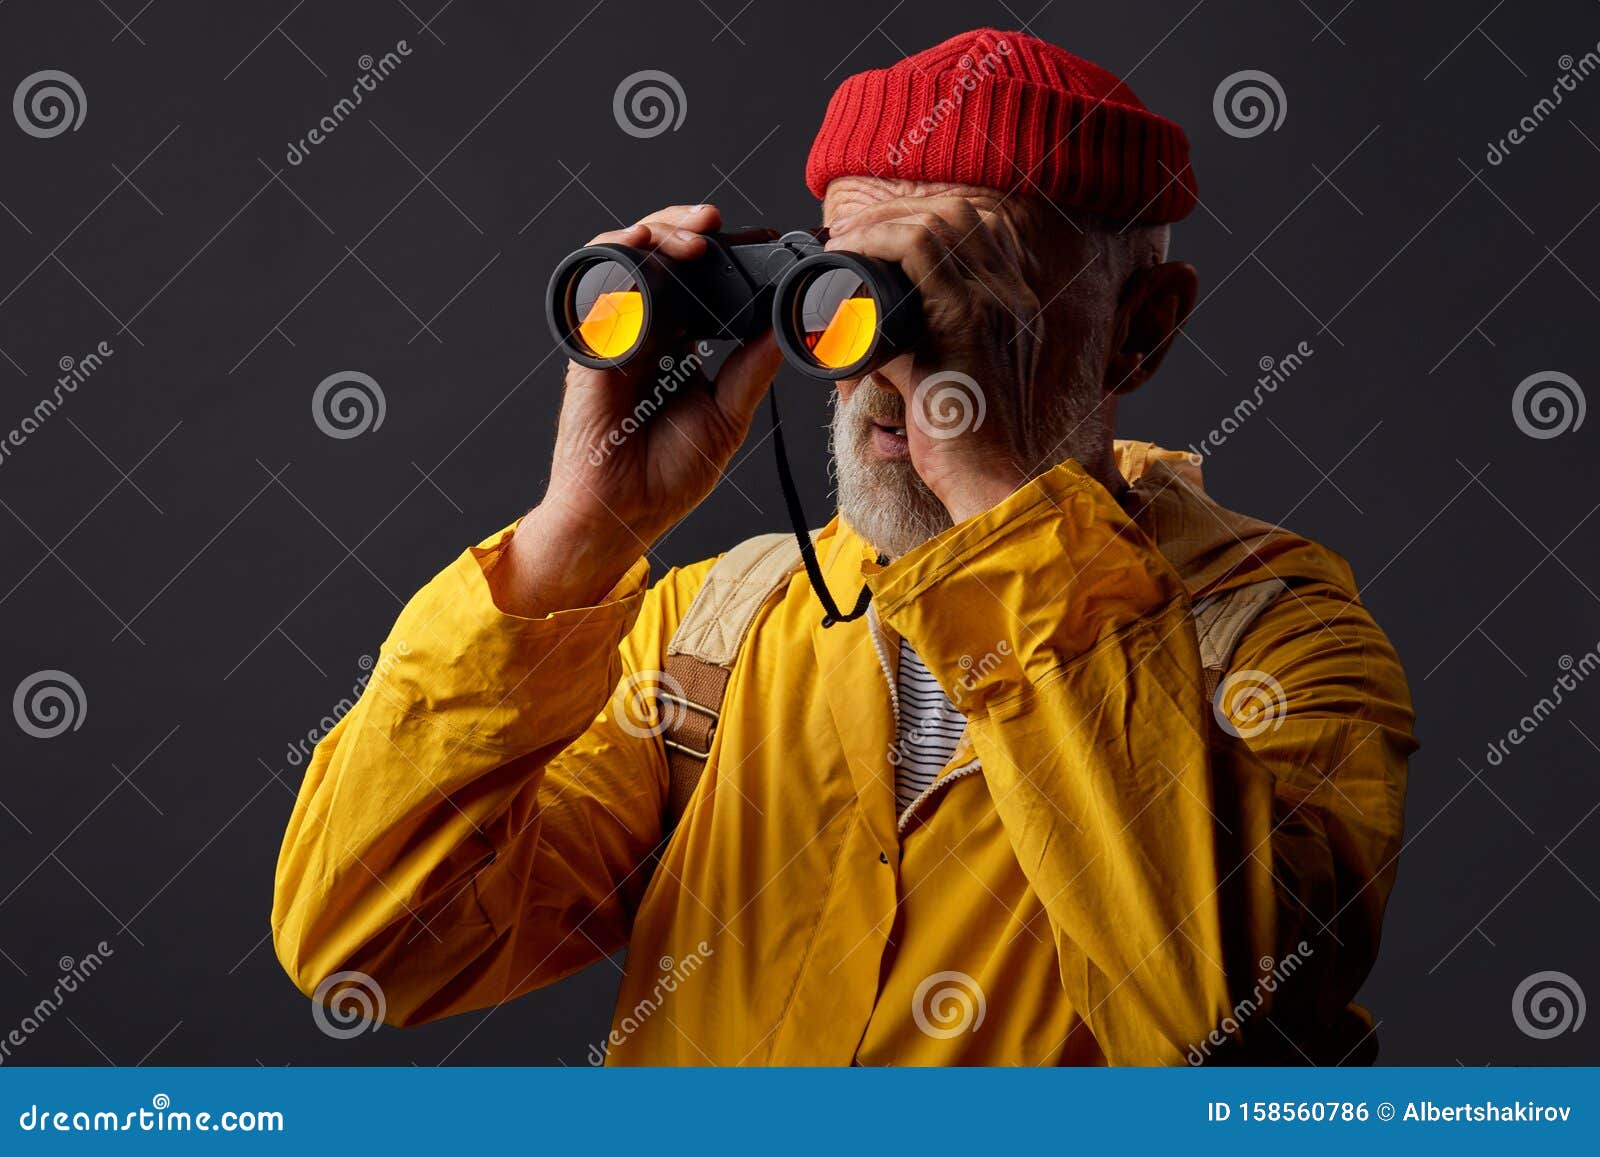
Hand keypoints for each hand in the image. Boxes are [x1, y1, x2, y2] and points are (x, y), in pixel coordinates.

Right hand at [496, 204, 781, 615]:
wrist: (623, 512)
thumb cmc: (666, 477)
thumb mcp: (726, 416)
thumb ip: (752, 370)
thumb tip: (785, 328)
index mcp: (675, 346)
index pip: (695, 282)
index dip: (720, 256)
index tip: (758, 242)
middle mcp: (643, 332)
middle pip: (661, 258)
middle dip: (689, 229)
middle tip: (722, 224)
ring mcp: (614, 334)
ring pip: (628, 257)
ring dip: (659, 232)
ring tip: (694, 234)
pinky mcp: (590, 343)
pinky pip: (596, 283)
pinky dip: (617, 254)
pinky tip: (645, 246)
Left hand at [825, 196, 1042, 523]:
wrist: (992, 480)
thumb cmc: (963, 446)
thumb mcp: (942, 380)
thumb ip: (914, 349)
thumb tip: (864, 336)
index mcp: (1013, 307)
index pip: (978, 230)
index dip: (923, 218)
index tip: (877, 234)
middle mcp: (1011, 297)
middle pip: (960, 214)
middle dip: (898, 212)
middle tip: (851, 231)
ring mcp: (994, 303)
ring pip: (939, 222)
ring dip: (881, 222)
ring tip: (844, 238)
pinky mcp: (966, 319)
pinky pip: (921, 249)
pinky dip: (878, 240)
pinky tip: (850, 251)